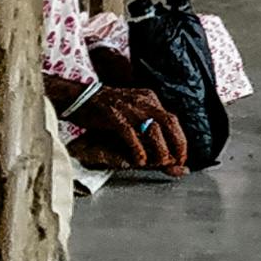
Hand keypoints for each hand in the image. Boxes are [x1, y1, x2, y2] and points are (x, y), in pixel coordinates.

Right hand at [68, 77, 186, 173]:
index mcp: (149, 99)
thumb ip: (148, 134)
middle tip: (175, 162)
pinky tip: (139, 160)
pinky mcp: (113, 113)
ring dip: (159, 148)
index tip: (181, 158)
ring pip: (152, 127)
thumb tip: (166, 154)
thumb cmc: (106, 113)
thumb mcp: (131, 118)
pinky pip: (129, 132)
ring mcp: (128, 106)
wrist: (79, 97)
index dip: (180, 140)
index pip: (172, 119)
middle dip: (176, 144)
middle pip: (169, 121)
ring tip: (159, 163)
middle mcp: (142, 100)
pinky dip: (137, 147)